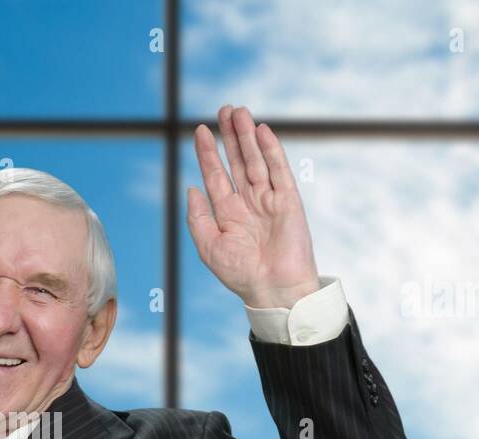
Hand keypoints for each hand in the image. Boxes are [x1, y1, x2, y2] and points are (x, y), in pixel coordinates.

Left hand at [187, 105, 318, 309]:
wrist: (272, 289)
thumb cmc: (240, 274)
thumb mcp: (208, 246)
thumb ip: (197, 217)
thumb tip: (191, 187)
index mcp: (227, 213)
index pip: (216, 175)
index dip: (207, 153)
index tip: (199, 131)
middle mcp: (248, 202)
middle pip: (236, 160)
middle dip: (229, 136)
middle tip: (223, 109)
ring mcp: (268, 199)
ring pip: (256, 160)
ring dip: (246, 136)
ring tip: (238, 111)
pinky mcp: (288, 200)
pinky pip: (278, 169)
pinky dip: (270, 150)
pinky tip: (261, 131)